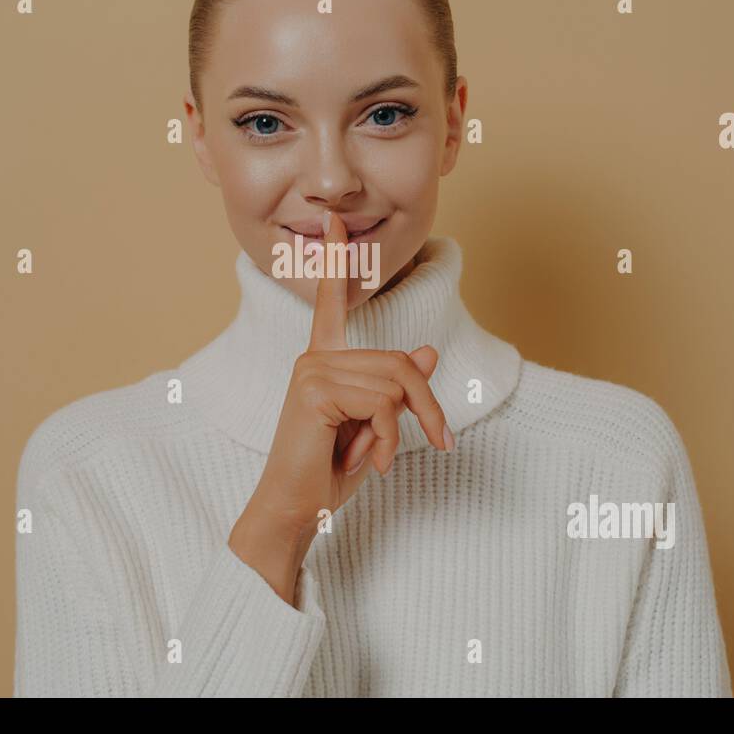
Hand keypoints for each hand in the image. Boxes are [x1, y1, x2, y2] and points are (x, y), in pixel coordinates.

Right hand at [228, 211, 451, 602]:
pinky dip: (387, 437)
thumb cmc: (328, 473)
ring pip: (396, 382)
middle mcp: (314, 358)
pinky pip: (381, 403)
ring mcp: (312, 370)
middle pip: (400, 362)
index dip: (336, 263)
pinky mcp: (315, 390)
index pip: (330, 303)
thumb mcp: (374, 428)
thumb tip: (427, 351)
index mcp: (324, 362)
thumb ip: (397, 390)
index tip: (334, 223)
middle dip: (427, 405)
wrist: (294, 511)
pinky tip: (367, 462)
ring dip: (406, 428)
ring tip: (379, 458)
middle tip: (438, 442)